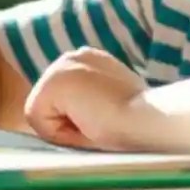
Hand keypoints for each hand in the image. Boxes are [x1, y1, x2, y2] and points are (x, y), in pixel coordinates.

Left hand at [24, 47, 147, 149]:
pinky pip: (38, 120)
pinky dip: (59, 132)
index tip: (109, 119)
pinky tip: (87, 123)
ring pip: (41, 114)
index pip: (63, 101)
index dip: (80, 122)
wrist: (150, 120)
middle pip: (48, 107)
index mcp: (90, 61)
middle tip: (102, 124)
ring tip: (96, 124)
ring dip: (65, 129)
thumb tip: (67, 120)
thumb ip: (88, 105)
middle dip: (69, 124)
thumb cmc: (139, 124)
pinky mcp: (54, 81)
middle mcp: (73, 56)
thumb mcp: (110, 107)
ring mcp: (61, 65)